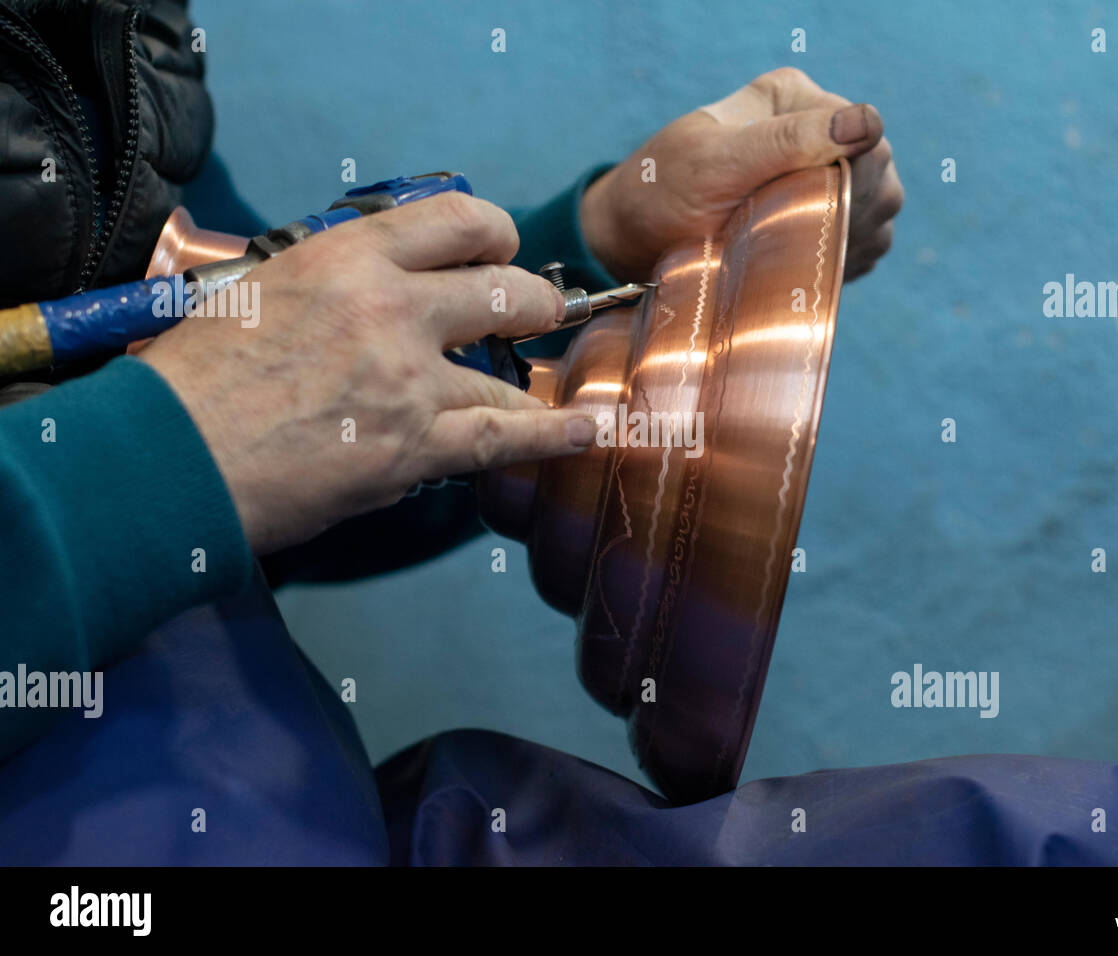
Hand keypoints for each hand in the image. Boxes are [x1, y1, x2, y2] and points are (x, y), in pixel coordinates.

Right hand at [140, 193, 596, 554]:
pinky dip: (553, 436)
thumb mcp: (260, 294)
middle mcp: (389, 308)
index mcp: (346, 258)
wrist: (166, 457)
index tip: (500, 251)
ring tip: (550, 389)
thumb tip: (377, 296)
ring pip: (507, 376)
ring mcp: (408, 380)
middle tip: (535, 312)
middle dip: (531, 301)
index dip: (495, 234)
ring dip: (532, 383)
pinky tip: (585, 431)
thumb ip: (331, 287)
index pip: (457, 219)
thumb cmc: (195, 380)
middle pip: (502, 289)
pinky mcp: (413, 447)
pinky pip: (505, 438)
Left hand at [580, 67, 903, 282]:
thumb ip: (786, 140)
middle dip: (847, 214)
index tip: (813, 214)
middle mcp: (814, 131)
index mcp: (792, 99)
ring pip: (879, 209)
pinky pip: (867, 240)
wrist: (631, 242)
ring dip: (851, 241)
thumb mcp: (714, 164)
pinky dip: (849, 260)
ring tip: (797, 253)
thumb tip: (867, 122)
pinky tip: (810, 265)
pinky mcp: (823, 219)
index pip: (864, 135)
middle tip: (795, 238)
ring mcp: (821, 176)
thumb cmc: (660, 195)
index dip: (851, 182)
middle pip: (877, 174)